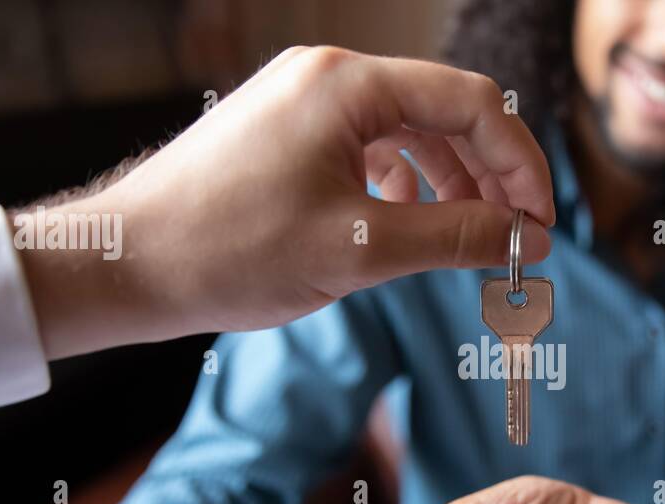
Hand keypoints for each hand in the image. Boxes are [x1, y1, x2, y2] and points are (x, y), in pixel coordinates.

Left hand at [19, 46, 554, 358]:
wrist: (123, 264)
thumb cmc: (228, 251)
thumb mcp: (360, 250)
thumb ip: (456, 238)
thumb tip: (529, 239)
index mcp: (348, 84)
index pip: (473, 103)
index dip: (521, 165)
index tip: (540, 226)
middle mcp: (327, 77)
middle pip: (444, 114)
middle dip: (489, 179)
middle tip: (515, 242)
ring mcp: (302, 102)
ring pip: (407, 134)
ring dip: (449, 186)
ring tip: (468, 243)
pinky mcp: (284, 134)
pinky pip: (366, 149)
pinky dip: (401, 188)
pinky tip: (405, 229)